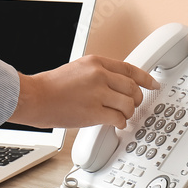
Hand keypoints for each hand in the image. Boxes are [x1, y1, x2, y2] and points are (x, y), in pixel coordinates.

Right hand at [9, 55, 160, 129]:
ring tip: (120, 116)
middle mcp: (99, 75)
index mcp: (96, 62)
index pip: (129, 69)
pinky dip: (120, 123)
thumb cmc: (50, 87)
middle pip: (133, 88)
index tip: (153, 84)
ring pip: (128, 104)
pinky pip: (118, 118)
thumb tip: (113, 86)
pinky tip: (115, 125)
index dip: (145, 78)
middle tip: (132, 106)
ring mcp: (97, 93)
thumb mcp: (77, 70)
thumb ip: (97, 75)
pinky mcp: (94, 112)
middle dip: (136, 100)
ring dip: (127, 113)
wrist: (34, 98)